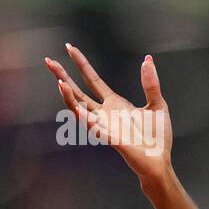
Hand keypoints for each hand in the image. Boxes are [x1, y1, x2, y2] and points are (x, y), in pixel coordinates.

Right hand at [44, 44, 173, 182]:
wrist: (160, 161)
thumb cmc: (157, 137)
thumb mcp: (157, 104)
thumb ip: (150, 83)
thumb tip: (148, 60)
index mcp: (115, 103)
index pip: (92, 79)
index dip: (81, 63)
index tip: (69, 47)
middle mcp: (105, 112)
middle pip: (78, 91)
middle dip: (63, 76)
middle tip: (48, 60)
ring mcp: (104, 124)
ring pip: (79, 108)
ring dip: (68, 96)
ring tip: (59, 82)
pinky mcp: (108, 137)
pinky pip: (90, 125)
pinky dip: (81, 114)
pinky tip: (75, 105)